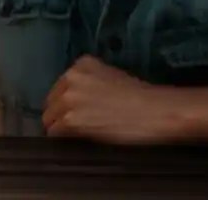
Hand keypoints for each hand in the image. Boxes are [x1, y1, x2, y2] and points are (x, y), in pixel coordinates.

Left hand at [43, 56, 183, 144]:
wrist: (157, 112)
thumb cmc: (143, 97)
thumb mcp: (112, 77)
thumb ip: (90, 82)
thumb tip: (77, 99)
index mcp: (81, 64)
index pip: (61, 86)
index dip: (66, 102)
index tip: (76, 111)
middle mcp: (71, 77)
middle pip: (52, 101)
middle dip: (60, 114)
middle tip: (73, 127)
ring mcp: (69, 98)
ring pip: (50, 117)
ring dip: (60, 128)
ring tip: (75, 137)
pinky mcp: (71, 120)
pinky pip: (55, 132)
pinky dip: (62, 139)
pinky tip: (75, 143)